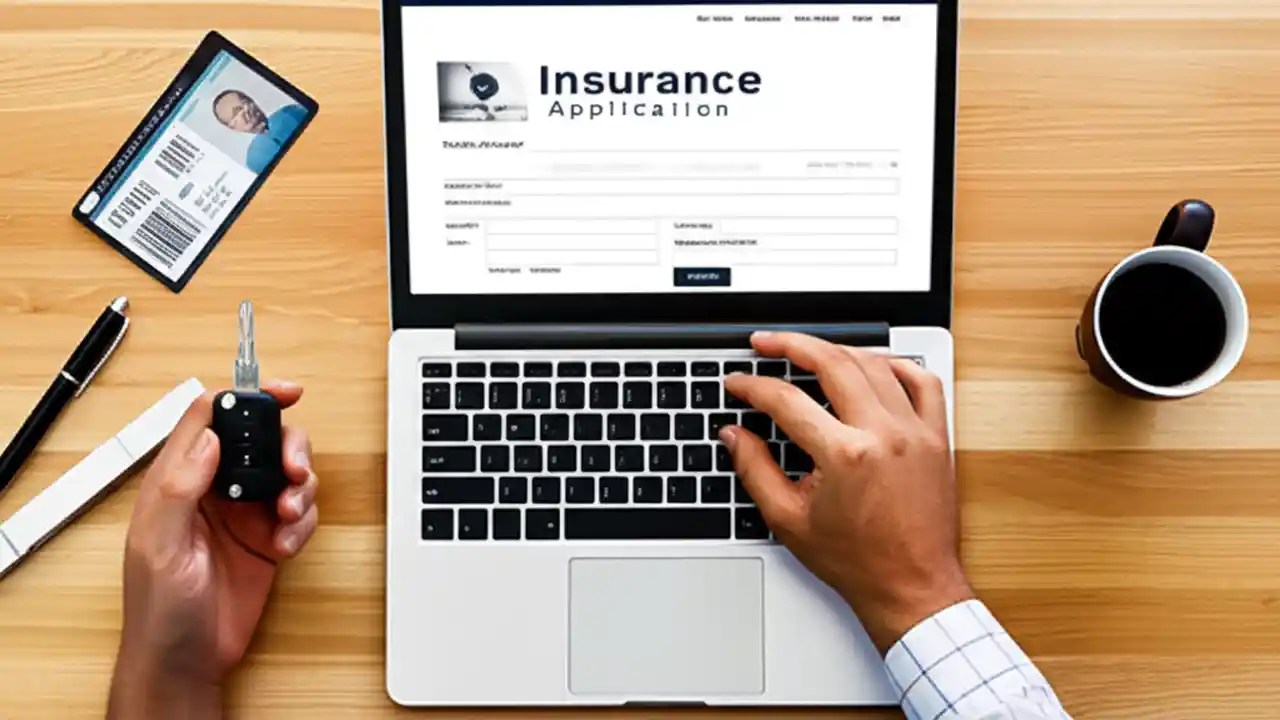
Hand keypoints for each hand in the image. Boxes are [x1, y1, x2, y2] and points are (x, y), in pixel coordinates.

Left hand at [107, 380, 318, 718]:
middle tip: (296, 471)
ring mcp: (243, 515)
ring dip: (301, 487)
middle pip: (261, 440)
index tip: (284, 393)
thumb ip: (179, 489)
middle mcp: (213, 491)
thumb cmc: (158, 611)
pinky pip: (300, 513)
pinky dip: (304, 523)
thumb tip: (209, 440)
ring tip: (292, 513)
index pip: (211, 418)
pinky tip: (288, 544)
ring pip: (287, 473)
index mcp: (177, 481)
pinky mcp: (267, 539)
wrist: (186, 661)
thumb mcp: (158, 547)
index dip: (247, 397)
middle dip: (289, 447)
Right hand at [721, 332, 971, 652]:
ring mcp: (915, 432)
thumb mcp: (789, 520)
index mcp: (844, 456)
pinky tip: (873, 365)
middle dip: (791, 344)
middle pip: (832, 362)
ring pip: (875, 363)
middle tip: (766, 343)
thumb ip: (756, 469)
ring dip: (838, 350)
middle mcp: (883, 435)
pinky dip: (896, 365)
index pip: (786, 401)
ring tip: (810, 351)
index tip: (738, 384)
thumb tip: (734, 435)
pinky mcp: (936, 438)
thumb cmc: (858, 561)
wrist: (912, 587)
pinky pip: (922, 382)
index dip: (753, 387)